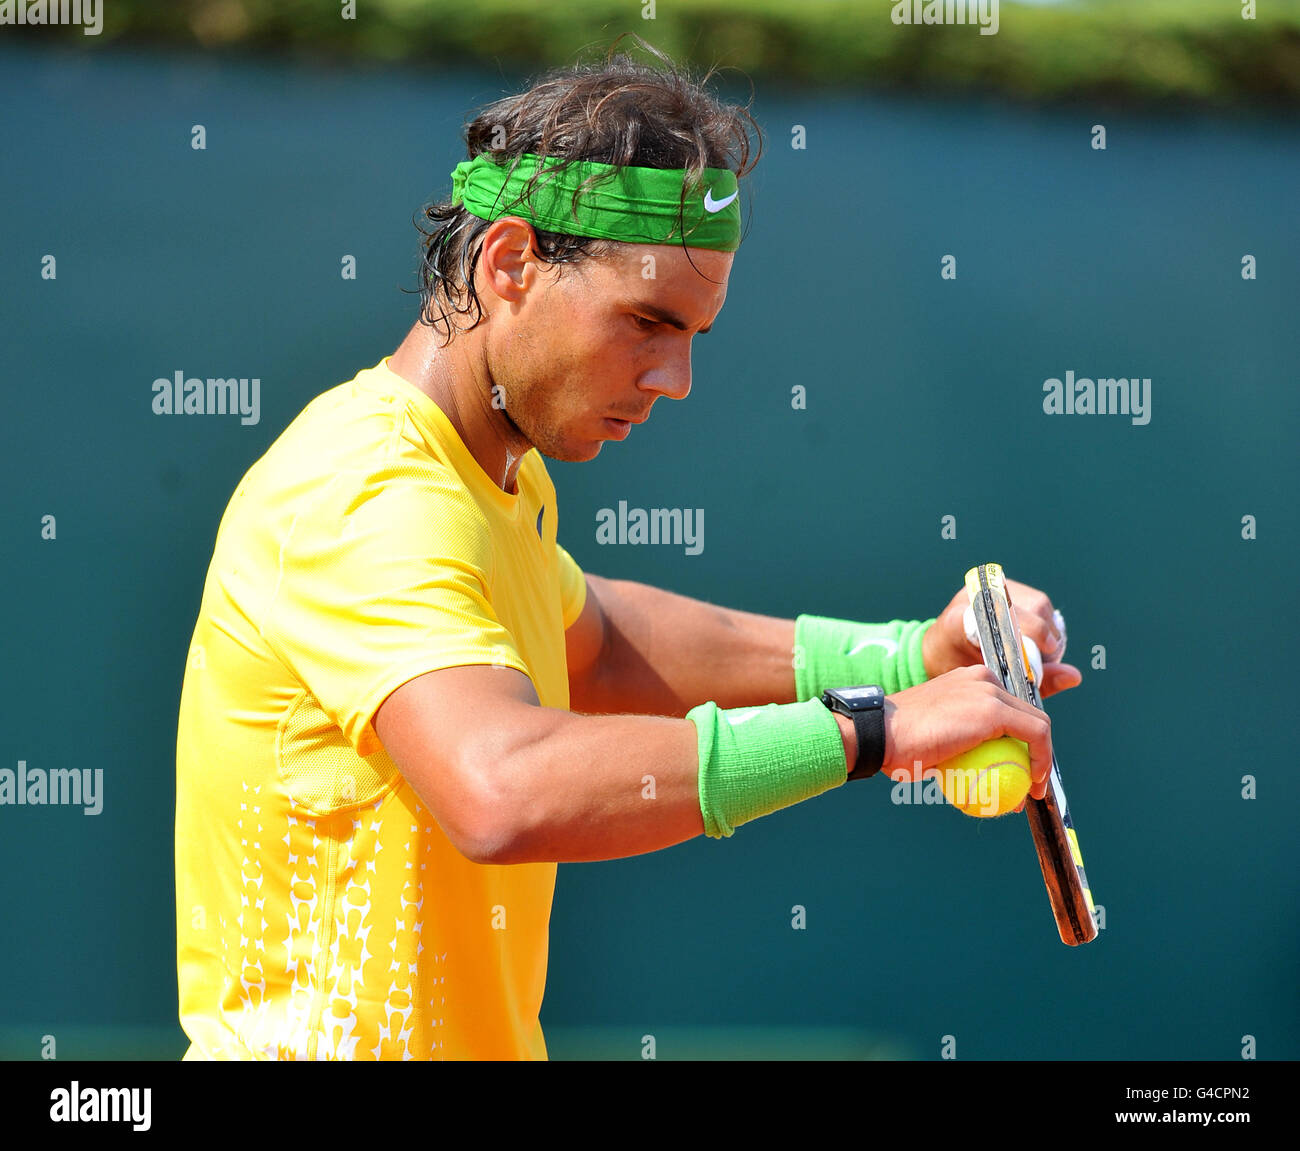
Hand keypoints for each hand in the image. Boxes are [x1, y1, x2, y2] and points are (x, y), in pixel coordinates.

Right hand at [882, 665, 1054, 799]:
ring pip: (1037, 724)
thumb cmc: (899, 743)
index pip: (1009, 709)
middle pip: (1026, 716)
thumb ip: (962, 746)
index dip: (1020, 742)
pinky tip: (1034, 784)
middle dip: (1035, 752)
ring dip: (1041, 759)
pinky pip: (1036, 735)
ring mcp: (989, 690)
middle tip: (1028, 783)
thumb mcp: (937, 739)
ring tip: (1031, 790)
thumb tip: (981, 771)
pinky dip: (1042, 760)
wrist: (880, 734)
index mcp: (970, 680)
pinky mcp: (994, 709)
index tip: (1018, 769)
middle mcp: (983, 678)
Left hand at [921, 577, 1081, 697]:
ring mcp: (988, 587)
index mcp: (959, 620)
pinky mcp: (1002, 585)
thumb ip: (1033, 681)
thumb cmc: (962, 671)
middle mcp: (973, 596)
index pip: (1001, 617)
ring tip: (1039, 655)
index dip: (1029, 631)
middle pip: (1028, 609)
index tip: (1046, 651)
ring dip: (1048, 632)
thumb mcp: (990, 683)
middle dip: (1044, 639)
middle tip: (1044, 663)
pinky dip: (1045, 624)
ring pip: (1038, 604)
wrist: (940, 648)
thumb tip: (1074, 675)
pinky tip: (1036, 643)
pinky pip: (1038, 602)